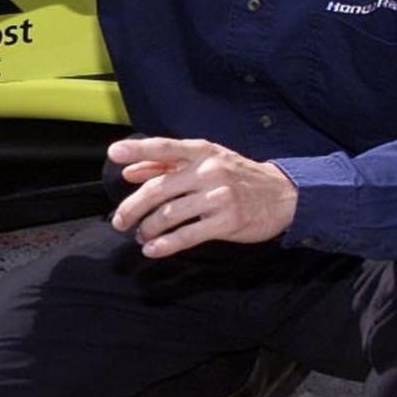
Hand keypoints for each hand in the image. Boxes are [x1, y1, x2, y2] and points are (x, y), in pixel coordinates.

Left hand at [108, 136, 297, 258]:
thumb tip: (131, 172)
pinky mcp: (226, 222)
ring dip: (148, 229)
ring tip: (141, 236)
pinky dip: (165, 244)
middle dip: (132, 207)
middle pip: (159, 189)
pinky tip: (153, 249)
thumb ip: (167, 165)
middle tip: (119, 221)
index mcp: (202, 152)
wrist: (282, 195)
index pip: (165, 147)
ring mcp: (218, 197)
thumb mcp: (207, 161)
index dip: (138, 149)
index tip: (114, 153)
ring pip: (169, 214)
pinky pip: (187, 235)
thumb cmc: (238, 176)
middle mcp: (209, 171)